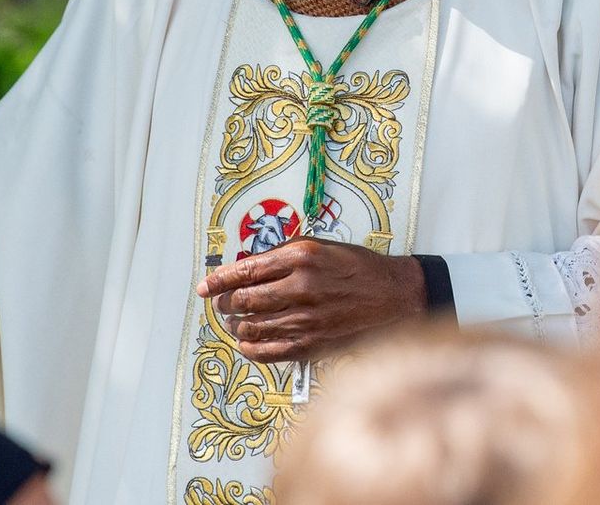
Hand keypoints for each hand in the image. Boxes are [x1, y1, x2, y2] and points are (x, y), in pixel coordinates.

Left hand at [195, 238, 425, 364]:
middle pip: (243, 300)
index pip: (245, 270)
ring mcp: (306, 318)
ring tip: (237, 323)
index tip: (205, 286)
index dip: (219, 280)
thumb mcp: (322, 247)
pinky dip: (251, 349)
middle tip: (221, 304)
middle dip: (225, 303)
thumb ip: (284, 255)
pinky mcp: (312, 343)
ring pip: (251, 327)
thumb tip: (248, 267)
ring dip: (237, 326)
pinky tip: (249, 344)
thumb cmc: (359, 269)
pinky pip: (268, 352)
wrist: (394, 296)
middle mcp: (300, 286)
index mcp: (301, 257)